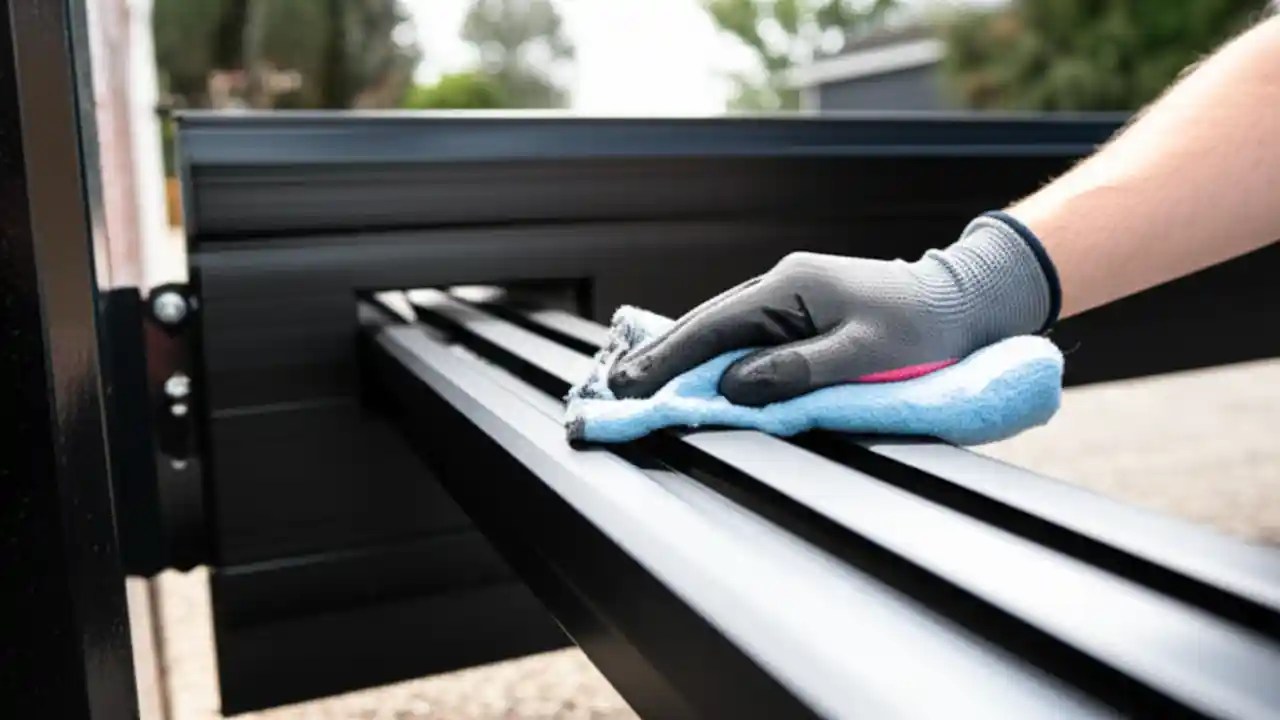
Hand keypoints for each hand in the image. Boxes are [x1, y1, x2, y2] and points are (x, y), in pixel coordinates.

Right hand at [608, 212, 1058, 405]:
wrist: (963, 301)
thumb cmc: (922, 329)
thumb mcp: (864, 356)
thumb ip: (796, 371)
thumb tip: (734, 387)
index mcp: (790, 287)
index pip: (714, 327)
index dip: (669, 359)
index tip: (631, 386)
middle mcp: (781, 285)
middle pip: (706, 324)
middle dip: (660, 356)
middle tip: (616, 389)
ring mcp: (789, 296)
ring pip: (720, 328)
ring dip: (681, 356)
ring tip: (640, 383)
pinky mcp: (799, 311)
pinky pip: (742, 334)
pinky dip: (711, 354)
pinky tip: (692, 371)